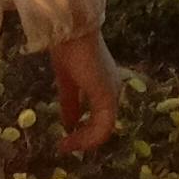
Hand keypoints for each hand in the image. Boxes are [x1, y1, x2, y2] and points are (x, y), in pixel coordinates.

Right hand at [49, 28, 130, 154]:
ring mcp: (112, 95)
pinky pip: (102, 127)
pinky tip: (70, 139)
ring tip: (66, 147)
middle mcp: (113, 91)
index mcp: (105, 86)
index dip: (84, 132)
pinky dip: (87, 137)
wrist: (69, 31)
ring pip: (103, 129)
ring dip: (84, 141)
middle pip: (102, 125)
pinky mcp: (107, 97)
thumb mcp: (66, 81)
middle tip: (66, 147)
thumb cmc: (67, 49)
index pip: (99, 117)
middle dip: (84, 139)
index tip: (65, 141)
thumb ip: (69, 102)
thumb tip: (68, 123)